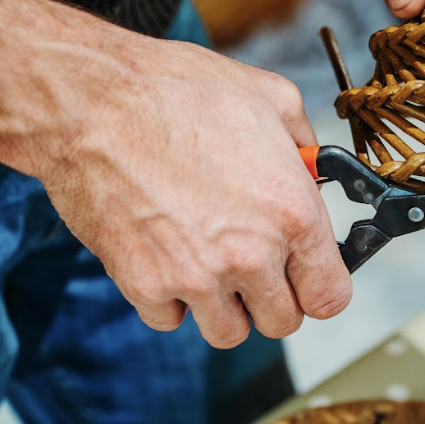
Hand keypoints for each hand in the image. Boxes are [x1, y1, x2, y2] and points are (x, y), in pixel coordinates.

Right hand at [0, 0, 351, 346]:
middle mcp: (249, 255)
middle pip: (282, 322)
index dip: (320, 287)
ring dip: (223, 305)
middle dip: (271, 296)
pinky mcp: (143, 285)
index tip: (307, 276)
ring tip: (207, 261)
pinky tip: (166, 256)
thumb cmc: (176, 91)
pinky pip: (171, 320)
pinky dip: (169, 298)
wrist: (93, 101)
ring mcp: (195, 277)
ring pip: (228, 332)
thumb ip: (306, 146)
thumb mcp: (270, 97)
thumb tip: (315, 173)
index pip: (330, 297)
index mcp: (291, 213)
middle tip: (252, 262)